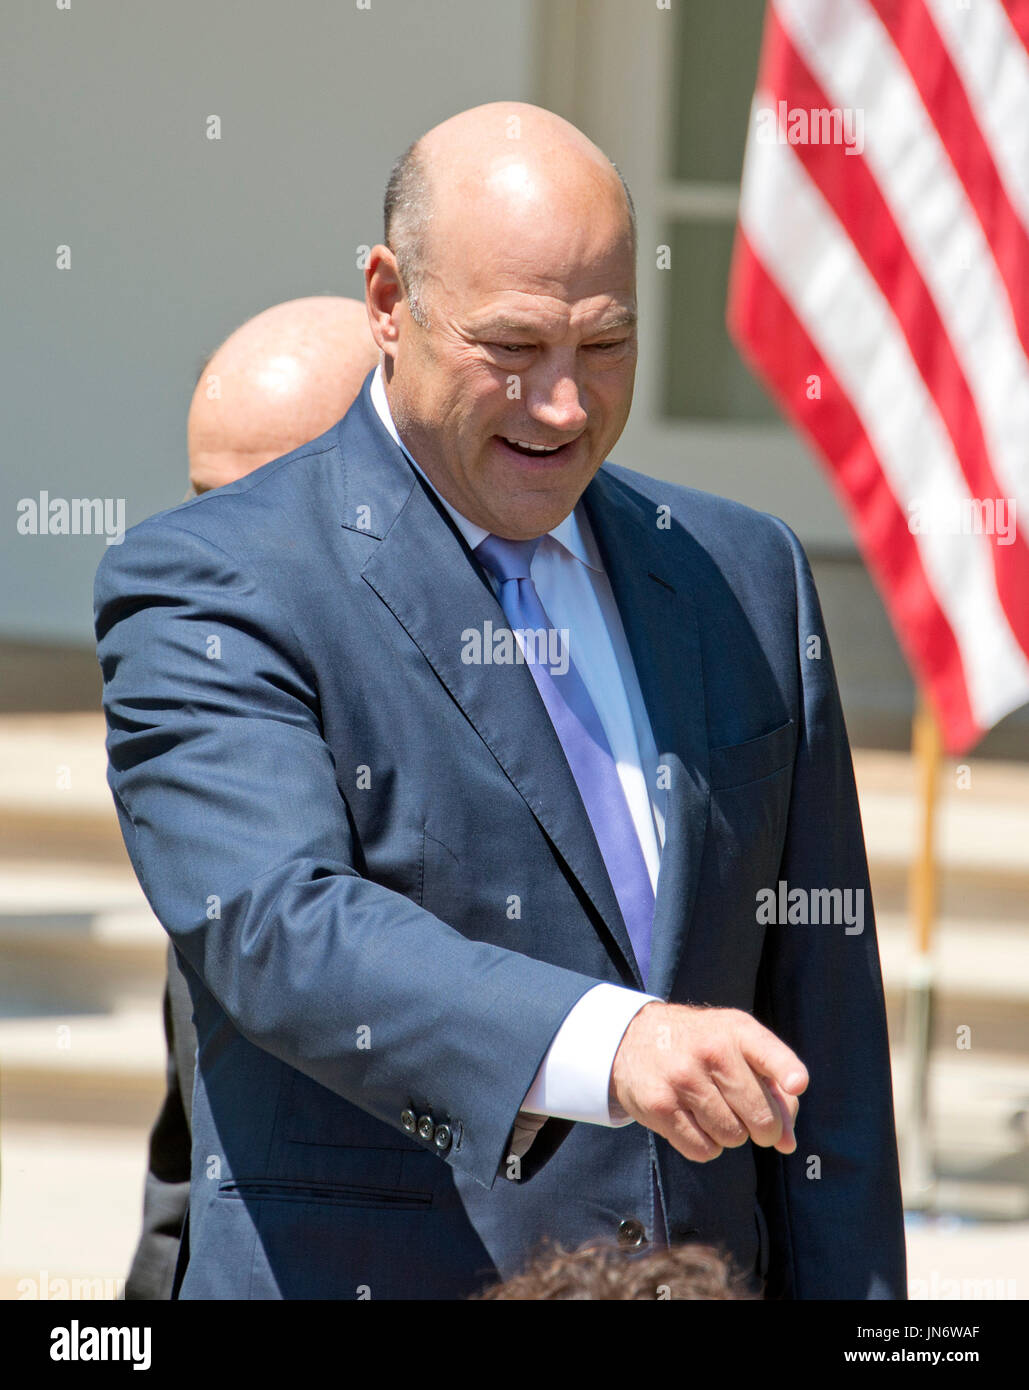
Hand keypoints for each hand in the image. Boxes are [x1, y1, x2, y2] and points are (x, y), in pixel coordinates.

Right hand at [610, 1002, 807, 1161]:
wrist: (635, 1037)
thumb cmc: (703, 1048)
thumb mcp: (739, 1049)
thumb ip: (774, 1091)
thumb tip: (787, 1143)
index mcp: (736, 1031)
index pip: (768, 1052)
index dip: (786, 1070)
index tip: (797, 1084)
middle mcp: (710, 1050)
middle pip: (760, 1116)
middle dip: (764, 1129)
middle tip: (754, 1121)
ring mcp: (682, 1078)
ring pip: (733, 1137)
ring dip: (731, 1134)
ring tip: (714, 1110)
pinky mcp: (658, 1105)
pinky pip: (703, 1149)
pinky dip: (706, 1145)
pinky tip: (694, 1121)